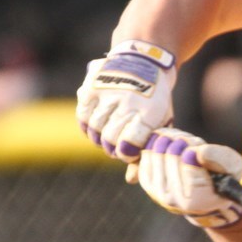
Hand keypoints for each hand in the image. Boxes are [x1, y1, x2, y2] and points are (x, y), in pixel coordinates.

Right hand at [76, 39, 177, 159]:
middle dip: (113, 148)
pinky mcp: (91, 87)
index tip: (128, 151)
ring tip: (107, 132)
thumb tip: (130, 180)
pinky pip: (82, 117)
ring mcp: (108, 93)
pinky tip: (96, 123)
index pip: (129, 145)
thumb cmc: (154, 101)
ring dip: (99, 137)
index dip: (127, 154)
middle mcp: (128, 101)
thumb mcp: (159, 123)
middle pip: (110, 139)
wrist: (145, 60)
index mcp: (149, 112)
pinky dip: (87, 125)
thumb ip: (145, 151)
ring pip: (94, 129)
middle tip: (116, 144)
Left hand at [133, 128, 241, 228]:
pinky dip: (157, 143)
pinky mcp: (147, 183)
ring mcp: (158, 193)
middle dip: (183, 142)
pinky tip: (169, 144)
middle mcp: (174, 201)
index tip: (198, 149)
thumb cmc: (220, 176)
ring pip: (158, 151)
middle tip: (191, 144)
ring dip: (170, 140)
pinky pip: (146, 153)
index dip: (193, 150)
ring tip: (182, 143)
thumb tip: (197, 153)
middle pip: (172, 154)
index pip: (188, 163)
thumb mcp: (232, 166)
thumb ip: (220, 158)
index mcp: (198, 200)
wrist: (204, 191)